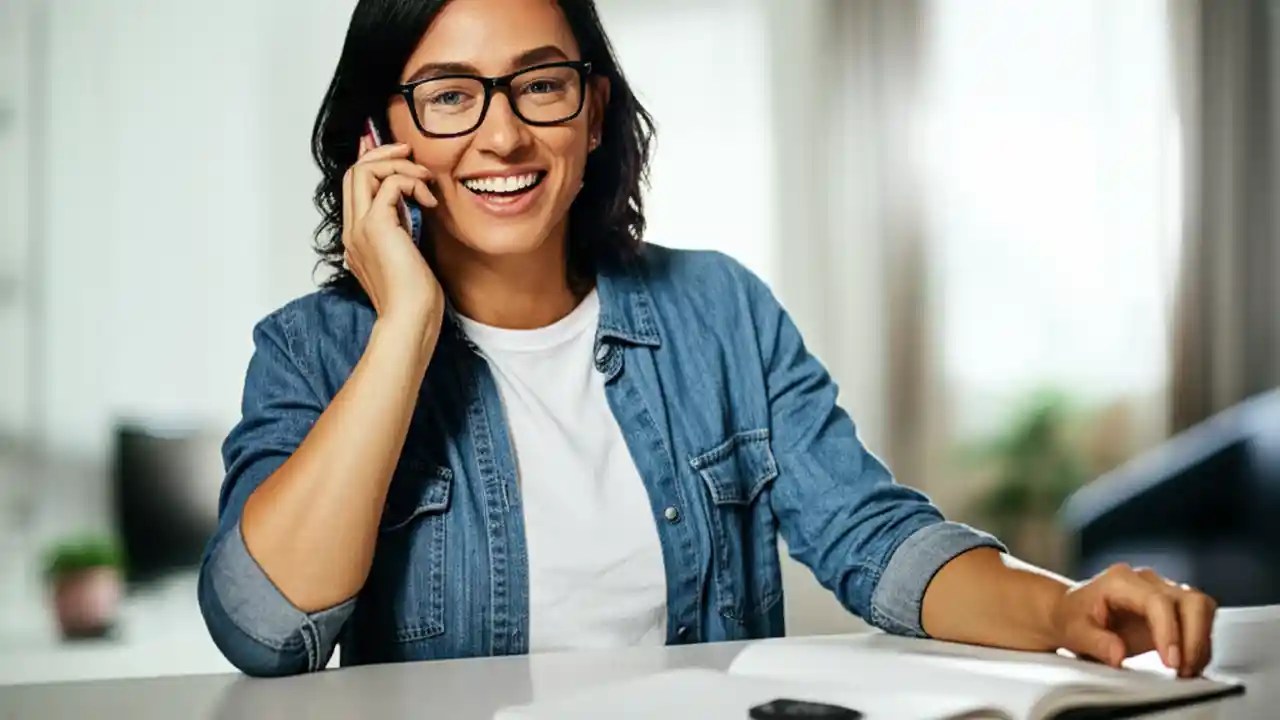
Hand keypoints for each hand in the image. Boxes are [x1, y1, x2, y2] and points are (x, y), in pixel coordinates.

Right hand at [342, 137, 442, 325]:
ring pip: (363, 170)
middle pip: (353, 171)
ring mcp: (360, 228)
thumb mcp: (407, 254)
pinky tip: (429, 201)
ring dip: (398, 165)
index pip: (354, 186)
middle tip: (411, 154)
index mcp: (356, 236)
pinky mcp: (377, 227)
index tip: (401, 158)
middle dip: (383, 154)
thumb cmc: (415, 297)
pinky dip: (411, 181)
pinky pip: (389, 183)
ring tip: (425, 179)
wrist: (410, 319)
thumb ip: (400, 229)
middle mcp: (352, 229)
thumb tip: (410, 204)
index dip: (374, 163)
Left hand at [1052, 563, 1217, 676]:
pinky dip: (1199, 646)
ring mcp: (1163, 591)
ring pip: (1202, 608)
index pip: (1158, 602)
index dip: (1170, 632)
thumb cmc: (1071, 617)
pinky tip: (1186, 665)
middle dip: (1194, 638)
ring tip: (1186, 671)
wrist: (1069, 612)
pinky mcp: (1173, 608)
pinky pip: (1200, 621)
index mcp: (1121, 581)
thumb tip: (1118, 655)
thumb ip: (1095, 641)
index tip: (1172, 662)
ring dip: (1200, 643)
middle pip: (1191, 600)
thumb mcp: (1073, 631)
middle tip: (1183, 670)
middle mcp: (1147, 581)